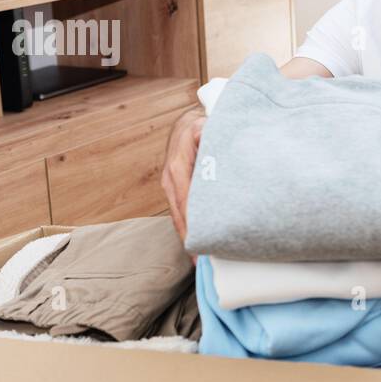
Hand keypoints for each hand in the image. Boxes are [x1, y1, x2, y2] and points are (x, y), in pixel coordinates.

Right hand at [161, 106, 206, 254]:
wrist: (189, 123)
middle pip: (179, 211)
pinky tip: (198, 244)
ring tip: (201, 258)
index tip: (201, 237)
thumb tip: (207, 134)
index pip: (185, 196)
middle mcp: (171, 176)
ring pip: (178, 214)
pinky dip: (188, 227)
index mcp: (178, 163)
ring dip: (189, 235)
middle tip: (203, 258)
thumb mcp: (206, 126)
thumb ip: (209, 133)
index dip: (192, 218)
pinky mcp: (176, 189)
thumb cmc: (202, 125)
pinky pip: (181, 211)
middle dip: (190, 235)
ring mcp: (171, 184)